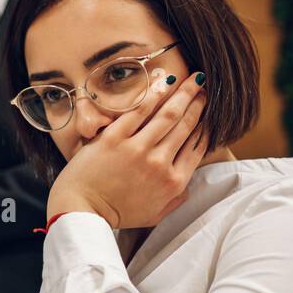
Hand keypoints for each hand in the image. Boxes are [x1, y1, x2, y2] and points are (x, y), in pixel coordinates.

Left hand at [46, 72, 210, 228]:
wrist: (82, 210)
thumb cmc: (116, 213)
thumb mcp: (154, 215)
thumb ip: (174, 201)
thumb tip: (187, 187)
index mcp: (173, 183)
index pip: (196, 146)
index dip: (206, 125)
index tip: (209, 111)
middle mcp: (160, 164)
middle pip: (186, 126)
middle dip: (199, 103)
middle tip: (204, 87)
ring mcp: (137, 150)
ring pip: (168, 115)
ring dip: (184, 93)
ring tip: (194, 78)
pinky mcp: (115, 139)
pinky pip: (139, 111)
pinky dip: (155, 93)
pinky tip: (165, 79)